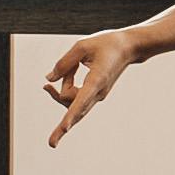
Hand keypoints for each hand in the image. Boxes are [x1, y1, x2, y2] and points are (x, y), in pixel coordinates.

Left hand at [41, 31, 136, 146]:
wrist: (128, 48)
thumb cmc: (107, 44)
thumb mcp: (81, 47)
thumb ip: (63, 63)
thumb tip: (49, 79)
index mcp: (97, 80)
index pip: (80, 102)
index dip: (71, 116)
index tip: (64, 130)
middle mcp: (98, 93)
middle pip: (70, 105)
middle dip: (56, 96)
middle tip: (45, 87)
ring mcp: (98, 96)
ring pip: (72, 101)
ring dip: (65, 86)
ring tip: (69, 67)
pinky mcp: (96, 94)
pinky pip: (77, 96)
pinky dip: (70, 85)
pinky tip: (70, 72)